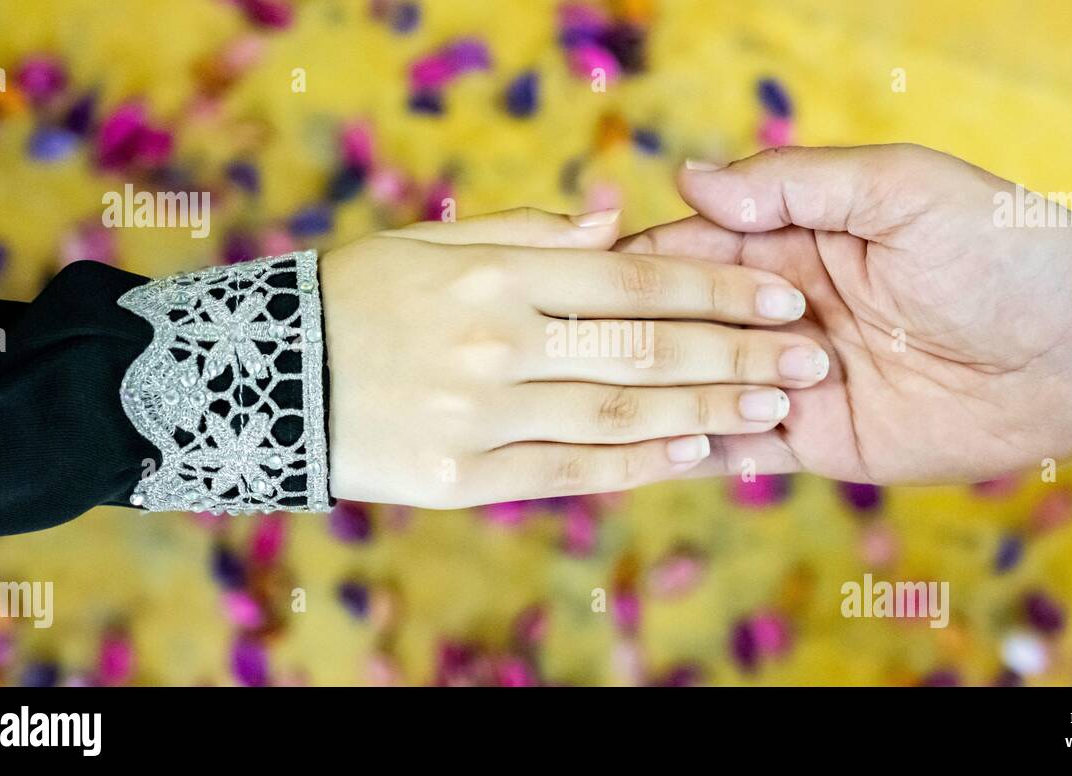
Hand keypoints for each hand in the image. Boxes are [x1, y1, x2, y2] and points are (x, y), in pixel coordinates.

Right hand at [321, 207, 829, 506]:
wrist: (261, 382)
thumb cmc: (358, 297)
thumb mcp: (432, 241)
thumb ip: (528, 230)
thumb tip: (616, 223)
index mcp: (493, 272)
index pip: (632, 277)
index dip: (717, 285)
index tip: (783, 293)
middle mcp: (493, 341)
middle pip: (641, 349)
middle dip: (735, 354)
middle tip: (810, 358)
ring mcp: (478, 415)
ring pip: (616, 415)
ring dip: (705, 413)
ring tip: (773, 410)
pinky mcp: (460, 480)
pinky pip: (567, 473)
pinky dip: (637, 467)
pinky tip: (694, 458)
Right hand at [620, 144, 1071, 483]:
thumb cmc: (998, 249)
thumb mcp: (898, 190)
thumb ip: (793, 186)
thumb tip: (687, 179)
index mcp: (790, 240)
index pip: (687, 249)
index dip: (635, 262)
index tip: (582, 273)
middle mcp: (778, 310)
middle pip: (681, 322)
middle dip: (639, 333)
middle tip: (585, 348)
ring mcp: (793, 379)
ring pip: (699, 386)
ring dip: (660, 391)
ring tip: (607, 400)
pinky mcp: (818, 440)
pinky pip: (740, 446)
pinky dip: (697, 447)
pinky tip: (654, 446)